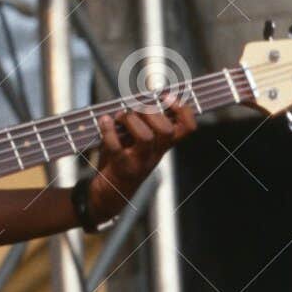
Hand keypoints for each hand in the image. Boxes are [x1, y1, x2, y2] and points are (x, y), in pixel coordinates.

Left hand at [90, 93, 196, 220]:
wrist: (109, 195)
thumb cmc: (122, 161)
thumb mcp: (135, 142)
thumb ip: (140, 123)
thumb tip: (139, 98)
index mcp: (163, 146)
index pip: (187, 128)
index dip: (183, 110)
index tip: (167, 97)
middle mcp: (155, 154)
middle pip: (167, 130)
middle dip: (151, 112)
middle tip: (136, 109)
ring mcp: (139, 162)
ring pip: (146, 138)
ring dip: (130, 120)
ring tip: (120, 117)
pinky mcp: (121, 168)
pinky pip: (116, 147)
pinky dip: (108, 130)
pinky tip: (103, 121)